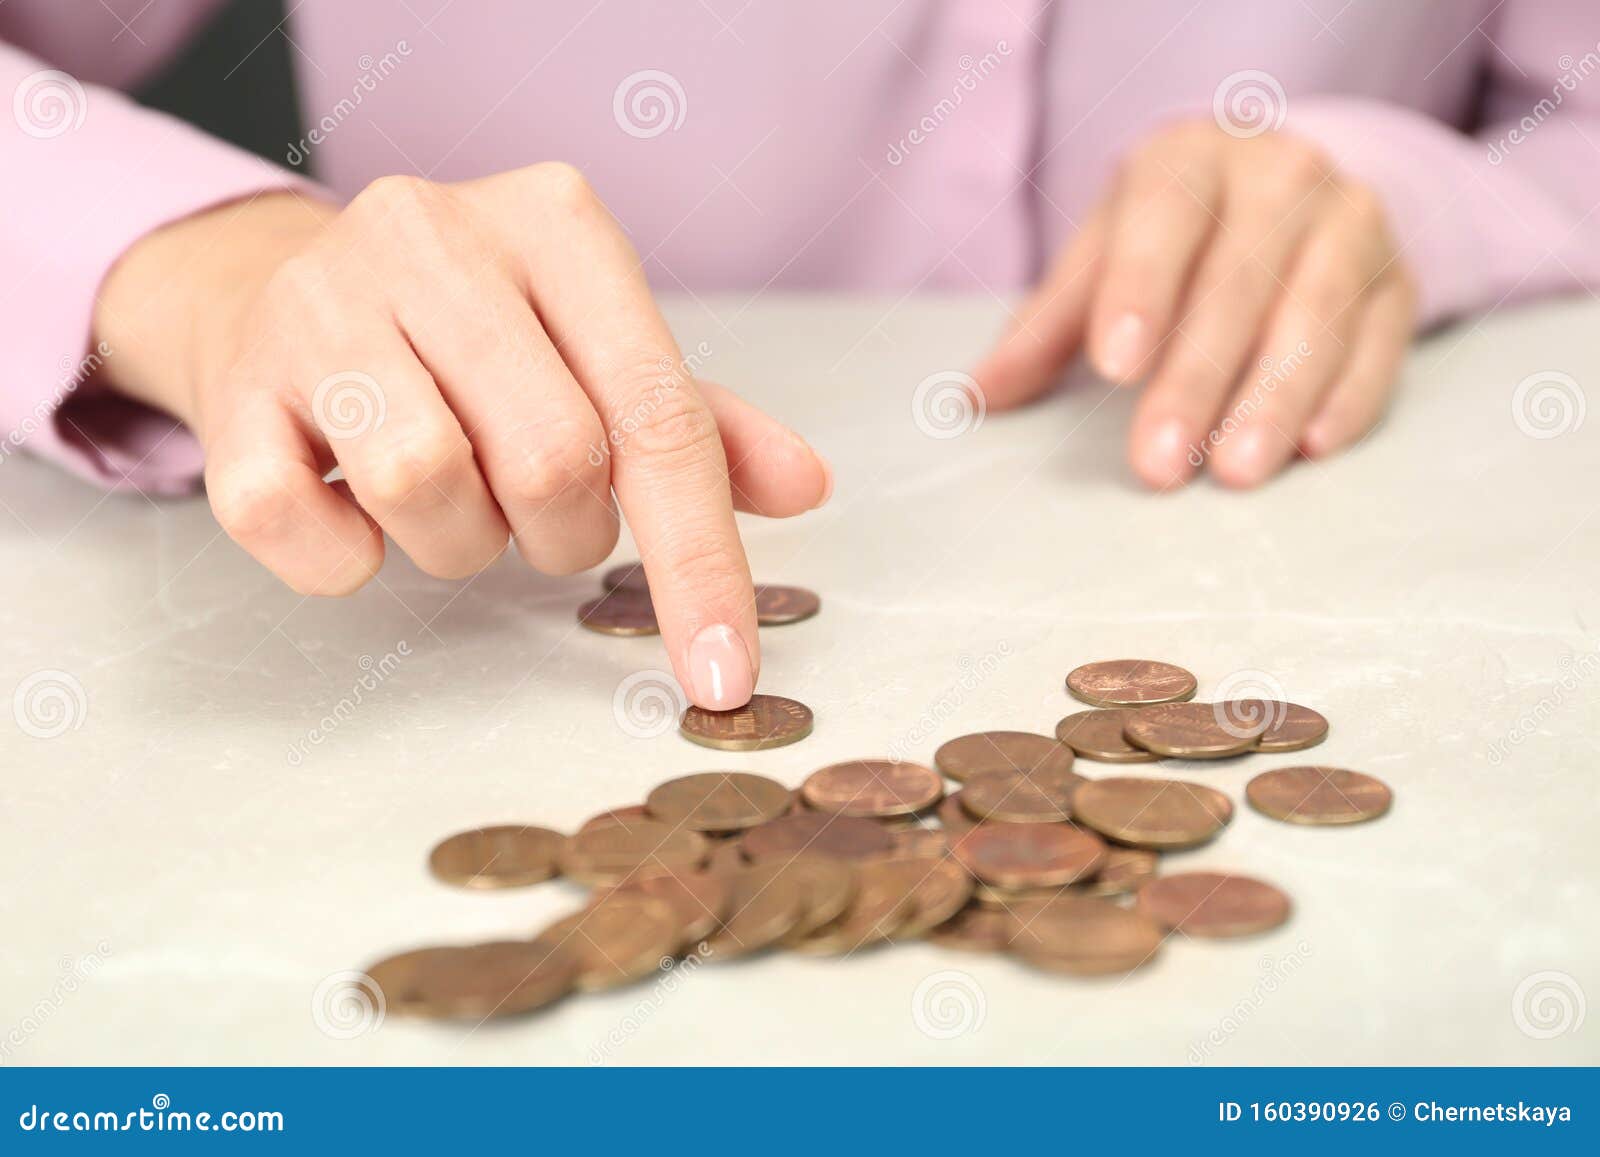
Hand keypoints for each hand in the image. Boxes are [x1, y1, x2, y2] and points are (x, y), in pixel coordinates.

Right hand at [94, 166, 832, 708]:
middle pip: (552, 459)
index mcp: (555, 223)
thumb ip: (698, 424)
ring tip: (454, 498)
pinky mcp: (234, 381)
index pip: (661, 417)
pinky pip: (297, 526)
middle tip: (535, 511)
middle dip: (564, 534)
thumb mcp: (597, 352)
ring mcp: (318, 301)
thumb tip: (805, 485)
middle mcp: (434, 235)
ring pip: (427, 485)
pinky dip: (344, 558)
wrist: (278, 291)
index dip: (702, 564)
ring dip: (460, 543)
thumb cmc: (473, 340)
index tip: (724, 675)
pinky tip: (355, 511)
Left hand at [974, 121, 1417, 487]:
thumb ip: (1046, 327)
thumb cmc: (1176, 232)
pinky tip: (1314, 447)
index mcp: (1190, 161)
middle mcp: (1279, 177)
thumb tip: (979, 398)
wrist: (1290, 187)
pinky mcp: (1399, 280)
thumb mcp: (1104, 256)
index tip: (1114, 366)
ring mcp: (1350, 224)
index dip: (1140, 288)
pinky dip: (1349, 396)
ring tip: (1235, 471)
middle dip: (1196, 379)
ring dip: (1274, 398)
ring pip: (1316, 315)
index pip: (1165, 216)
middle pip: (1238, 281)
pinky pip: (1380, 342)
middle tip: (1158, 463)